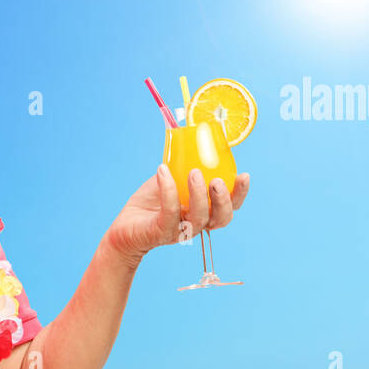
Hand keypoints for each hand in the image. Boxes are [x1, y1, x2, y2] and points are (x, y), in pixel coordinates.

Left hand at [103, 164, 249, 266]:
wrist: (125, 226)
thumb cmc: (150, 203)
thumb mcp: (171, 180)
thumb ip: (184, 166)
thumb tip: (191, 137)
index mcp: (205, 212)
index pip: (230, 207)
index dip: (240, 194)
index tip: (244, 175)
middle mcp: (196, 224)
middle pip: (221, 218)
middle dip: (224, 199)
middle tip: (216, 180)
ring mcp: (179, 231)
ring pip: (199, 218)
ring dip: (198, 194)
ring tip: (193, 172)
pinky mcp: (161, 231)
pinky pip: (169, 212)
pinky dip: (168, 190)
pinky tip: (163, 172)